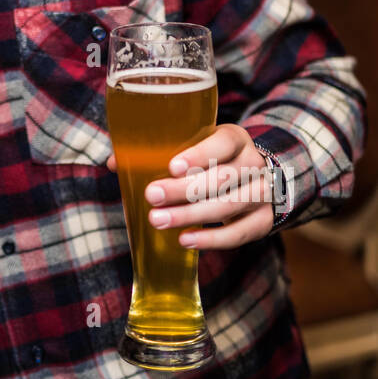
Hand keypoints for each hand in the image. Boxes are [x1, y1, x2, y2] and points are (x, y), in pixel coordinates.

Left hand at [104, 124, 275, 249]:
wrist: (261, 178)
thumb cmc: (216, 160)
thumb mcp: (197, 146)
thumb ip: (159, 151)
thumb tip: (114, 162)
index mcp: (236, 138)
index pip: (223, 142)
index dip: (198, 155)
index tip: (172, 166)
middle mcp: (255, 163)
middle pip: (221, 178)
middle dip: (184, 190)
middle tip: (152, 196)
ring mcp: (264, 193)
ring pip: (229, 205)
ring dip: (191, 215)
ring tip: (159, 220)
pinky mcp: (264, 220)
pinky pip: (240, 233)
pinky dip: (212, 239)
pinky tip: (186, 240)